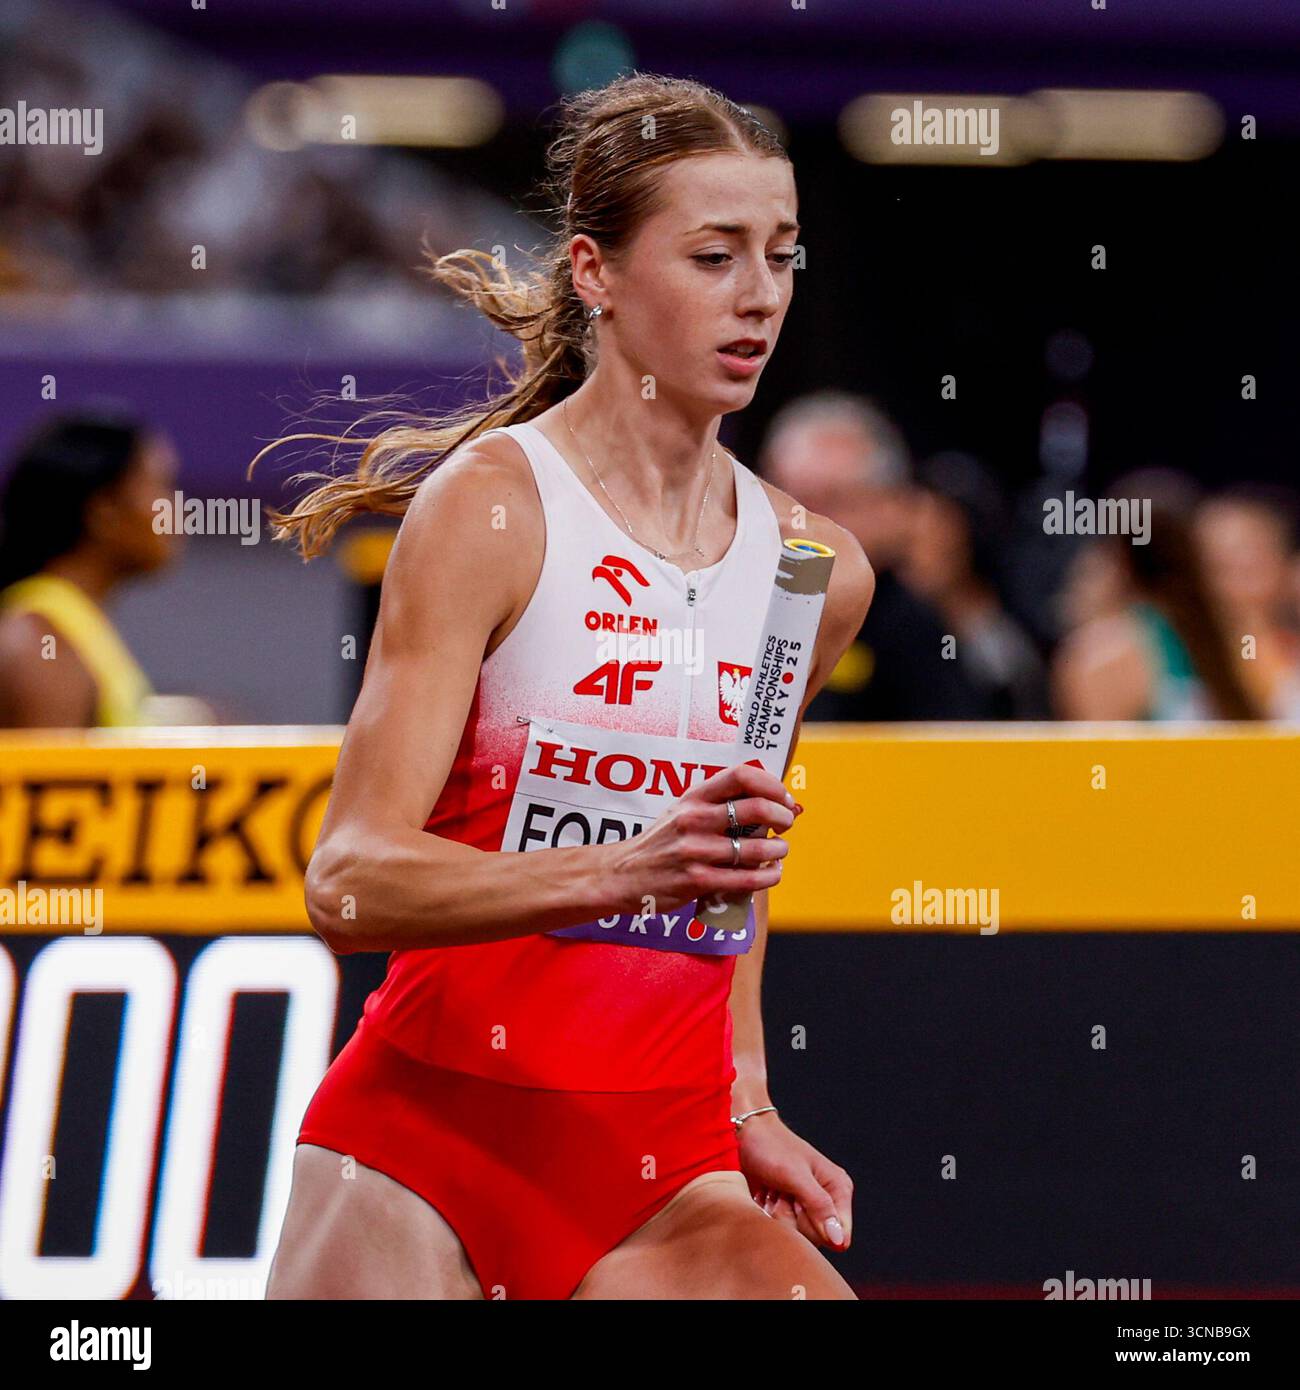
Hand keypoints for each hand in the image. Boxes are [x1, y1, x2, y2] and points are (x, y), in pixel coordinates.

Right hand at [604, 761, 799, 915]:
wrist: (622, 874)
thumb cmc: (662, 842)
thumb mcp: (683, 811)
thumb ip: (719, 805)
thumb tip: (771, 803)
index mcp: (693, 797)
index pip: (741, 775)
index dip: (772, 784)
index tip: (784, 798)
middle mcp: (694, 819)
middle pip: (756, 808)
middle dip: (783, 816)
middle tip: (787, 824)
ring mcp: (695, 851)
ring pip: (756, 848)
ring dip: (779, 849)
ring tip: (780, 851)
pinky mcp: (697, 881)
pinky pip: (746, 879)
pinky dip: (769, 876)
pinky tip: (772, 872)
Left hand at [738, 1112, 852, 1251]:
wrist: (745, 1134)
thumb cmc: (770, 1146)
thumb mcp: (794, 1174)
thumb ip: (818, 1205)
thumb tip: (839, 1240)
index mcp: (838, 1188)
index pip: (838, 1235)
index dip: (814, 1227)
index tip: (797, 1204)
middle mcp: (827, 1200)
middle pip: (816, 1239)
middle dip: (793, 1219)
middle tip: (782, 1193)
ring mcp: (807, 1206)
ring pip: (797, 1237)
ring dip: (779, 1216)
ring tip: (773, 1191)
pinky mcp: (789, 1209)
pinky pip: (782, 1230)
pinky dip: (770, 1215)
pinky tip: (766, 1195)